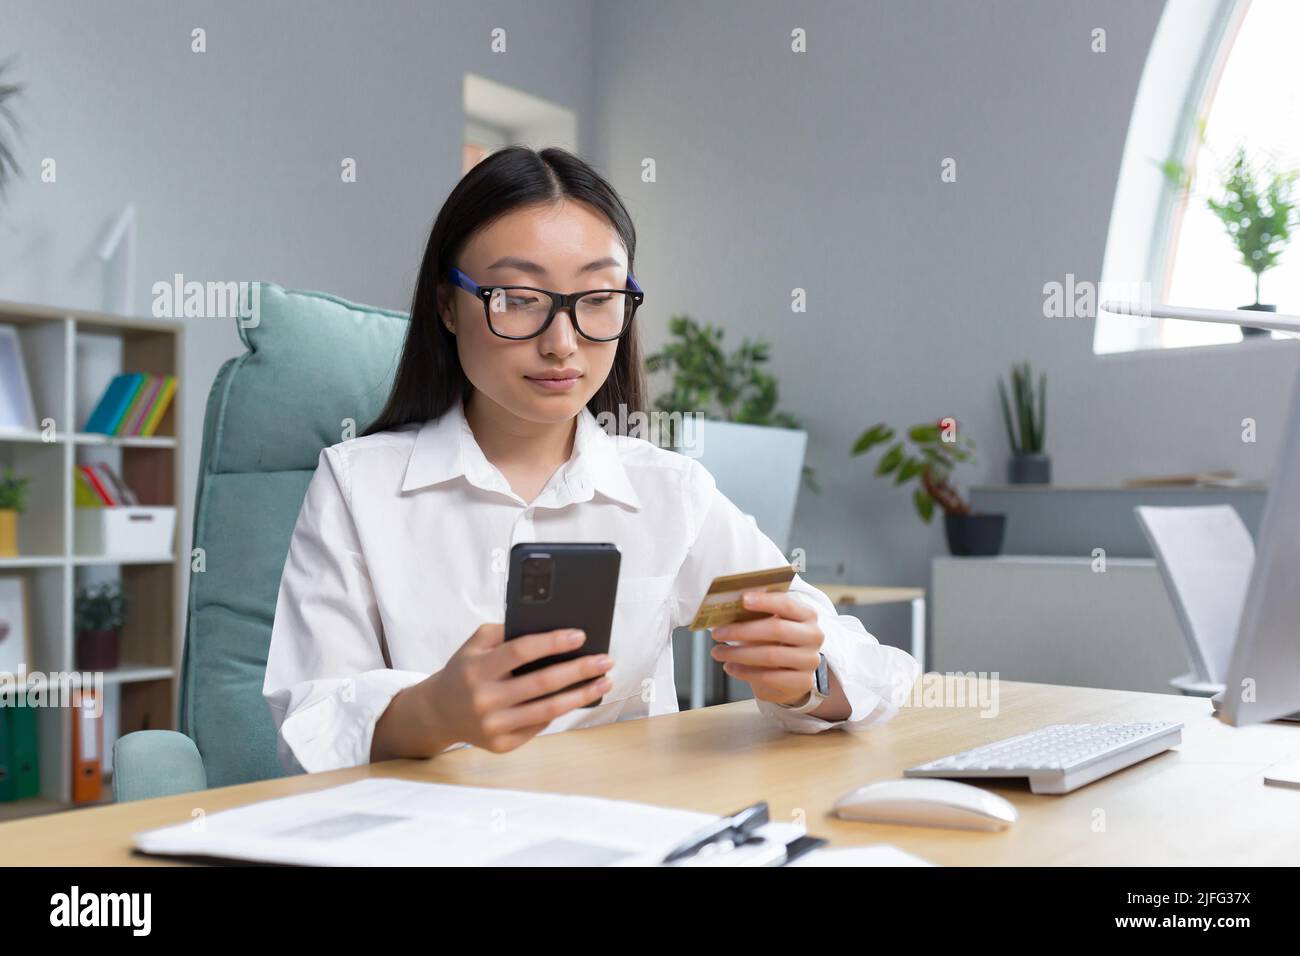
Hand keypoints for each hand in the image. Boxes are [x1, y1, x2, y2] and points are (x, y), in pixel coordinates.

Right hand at [411, 623, 614, 754]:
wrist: (438, 713)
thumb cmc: (465, 670)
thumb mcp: (475, 644)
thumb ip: (506, 632)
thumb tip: (552, 627)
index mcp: (477, 669)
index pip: (521, 651)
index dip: (553, 642)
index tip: (581, 635)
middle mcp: (484, 699)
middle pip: (542, 682)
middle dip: (580, 670)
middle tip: (606, 660)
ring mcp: (493, 726)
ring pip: (548, 709)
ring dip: (582, 695)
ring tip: (604, 682)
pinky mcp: (502, 744)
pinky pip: (540, 725)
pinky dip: (562, 711)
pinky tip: (579, 698)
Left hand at [710, 590, 823, 705]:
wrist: (788, 674)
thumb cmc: (774, 641)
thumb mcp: (768, 623)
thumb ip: (755, 613)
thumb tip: (727, 604)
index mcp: (807, 615)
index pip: (787, 604)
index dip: (764, 601)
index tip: (742, 600)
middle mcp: (814, 636)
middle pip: (777, 629)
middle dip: (742, 631)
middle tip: (717, 633)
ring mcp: (810, 660)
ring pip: (771, 655)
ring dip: (738, 653)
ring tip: (717, 652)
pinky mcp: (802, 682)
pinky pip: (769, 677)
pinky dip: (745, 672)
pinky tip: (730, 667)